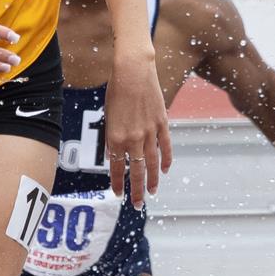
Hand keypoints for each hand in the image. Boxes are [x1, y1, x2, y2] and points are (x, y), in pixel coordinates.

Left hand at [102, 52, 170, 207]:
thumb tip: (114, 156)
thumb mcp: (108, 116)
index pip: (116, 167)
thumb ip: (112, 138)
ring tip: (152, 192)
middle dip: (136, 190)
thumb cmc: (116, 91)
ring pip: (151, 162)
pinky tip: (164, 171)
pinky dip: (166, 160)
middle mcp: (133, 138)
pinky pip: (165, 146)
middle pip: (135, 170)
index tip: (118, 194)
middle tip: (137, 204)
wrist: (132, 71)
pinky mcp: (162, 123)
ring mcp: (149, 131)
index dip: (117, 182)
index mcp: (116, 137)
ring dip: (151, 180)